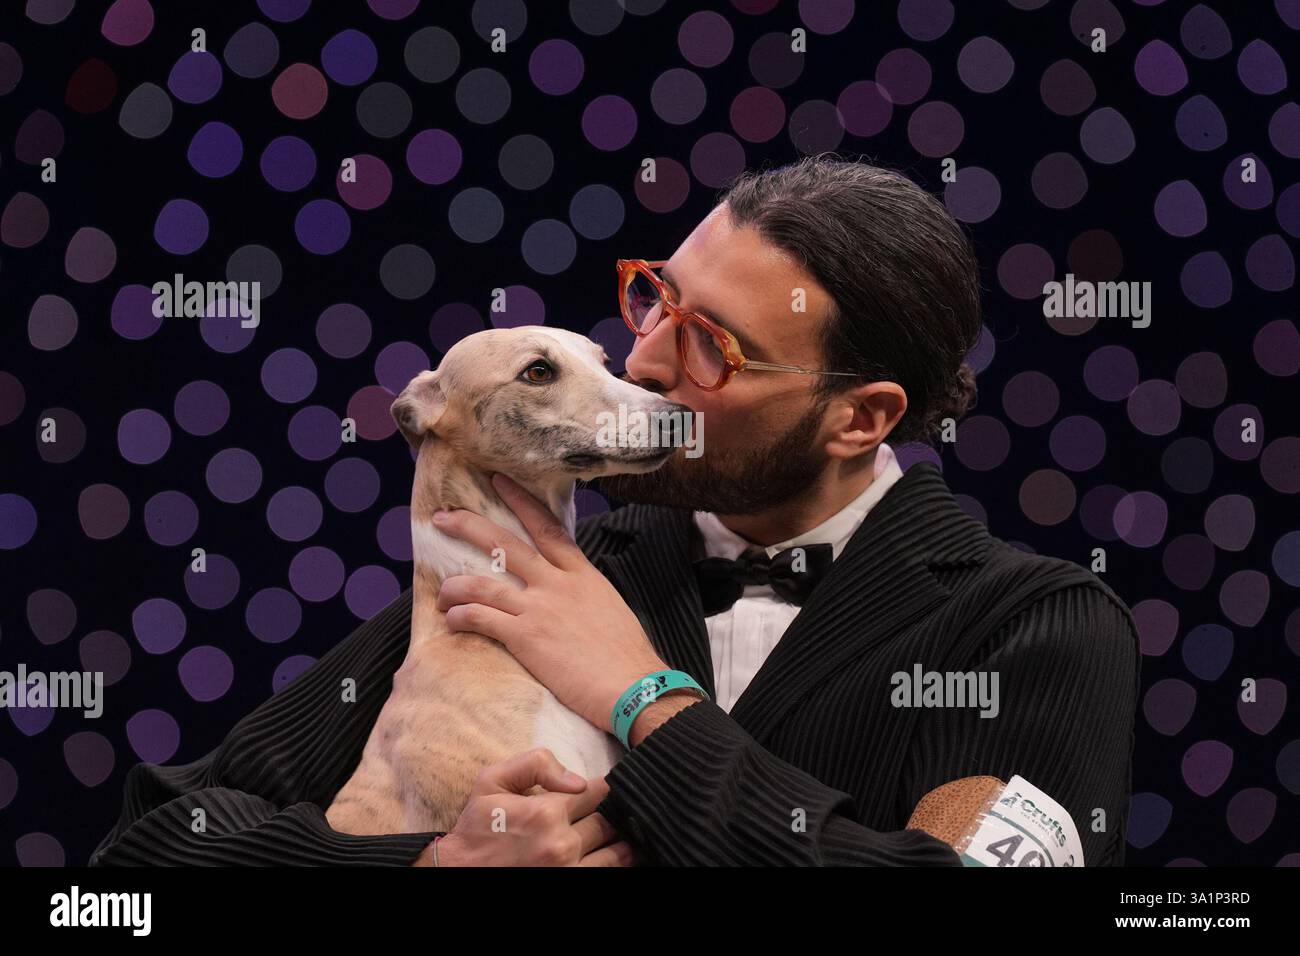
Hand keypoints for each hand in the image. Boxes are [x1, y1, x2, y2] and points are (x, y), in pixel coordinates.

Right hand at [416, 748, 635, 866]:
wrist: (458, 872)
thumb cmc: (477, 826)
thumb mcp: (492, 780)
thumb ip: (536, 763)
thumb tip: (577, 779)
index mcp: (546, 812)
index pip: (597, 791)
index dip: (605, 786)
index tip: (606, 786)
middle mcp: (561, 844)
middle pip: (608, 821)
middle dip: (612, 811)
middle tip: (615, 807)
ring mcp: (567, 872)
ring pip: (616, 853)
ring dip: (621, 839)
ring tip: (622, 831)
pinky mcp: (569, 886)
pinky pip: (605, 873)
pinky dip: (616, 862)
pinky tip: (617, 853)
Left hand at [433, 473, 671, 730]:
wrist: (634, 686)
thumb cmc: (627, 656)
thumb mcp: (608, 608)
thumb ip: (583, 594)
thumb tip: (568, 594)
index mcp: (581, 574)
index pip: (547, 527)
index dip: (520, 501)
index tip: (499, 481)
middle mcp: (557, 584)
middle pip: (505, 544)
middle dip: (469, 526)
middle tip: (443, 517)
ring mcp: (539, 608)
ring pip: (484, 584)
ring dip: (455, 585)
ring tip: (441, 590)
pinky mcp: (526, 637)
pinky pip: (481, 618)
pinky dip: (460, 616)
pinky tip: (451, 619)